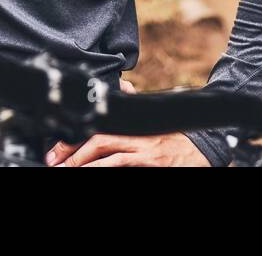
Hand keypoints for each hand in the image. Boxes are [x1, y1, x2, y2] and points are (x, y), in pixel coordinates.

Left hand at [44, 78, 214, 166]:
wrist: (208, 149)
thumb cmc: (178, 136)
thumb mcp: (155, 117)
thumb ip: (135, 103)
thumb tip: (122, 87)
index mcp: (134, 123)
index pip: (97, 126)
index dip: (72, 137)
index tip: (54, 148)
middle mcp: (138, 136)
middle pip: (98, 141)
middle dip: (72, 153)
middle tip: (53, 163)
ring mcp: (147, 153)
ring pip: (109, 158)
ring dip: (84, 166)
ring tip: (65, 171)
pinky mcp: (155, 165)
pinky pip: (125, 167)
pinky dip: (107, 169)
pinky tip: (94, 173)